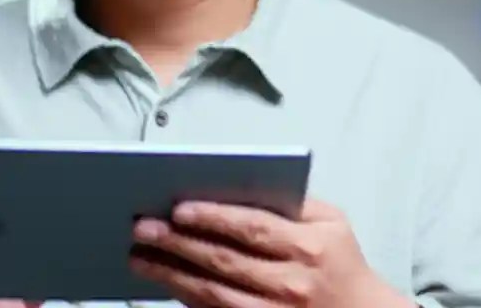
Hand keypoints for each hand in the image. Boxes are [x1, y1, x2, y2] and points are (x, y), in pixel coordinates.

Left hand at [129, 198, 411, 307]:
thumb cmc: (340, 262)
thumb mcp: (331, 222)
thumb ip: (290, 201)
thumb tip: (234, 184)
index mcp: (310, 247)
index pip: (252, 228)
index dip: (213, 217)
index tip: (178, 208)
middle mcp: (293, 284)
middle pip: (224, 262)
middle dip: (178, 244)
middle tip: (143, 228)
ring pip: (213, 295)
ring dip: (172, 275)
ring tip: (140, 258)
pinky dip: (187, 300)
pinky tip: (165, 284)